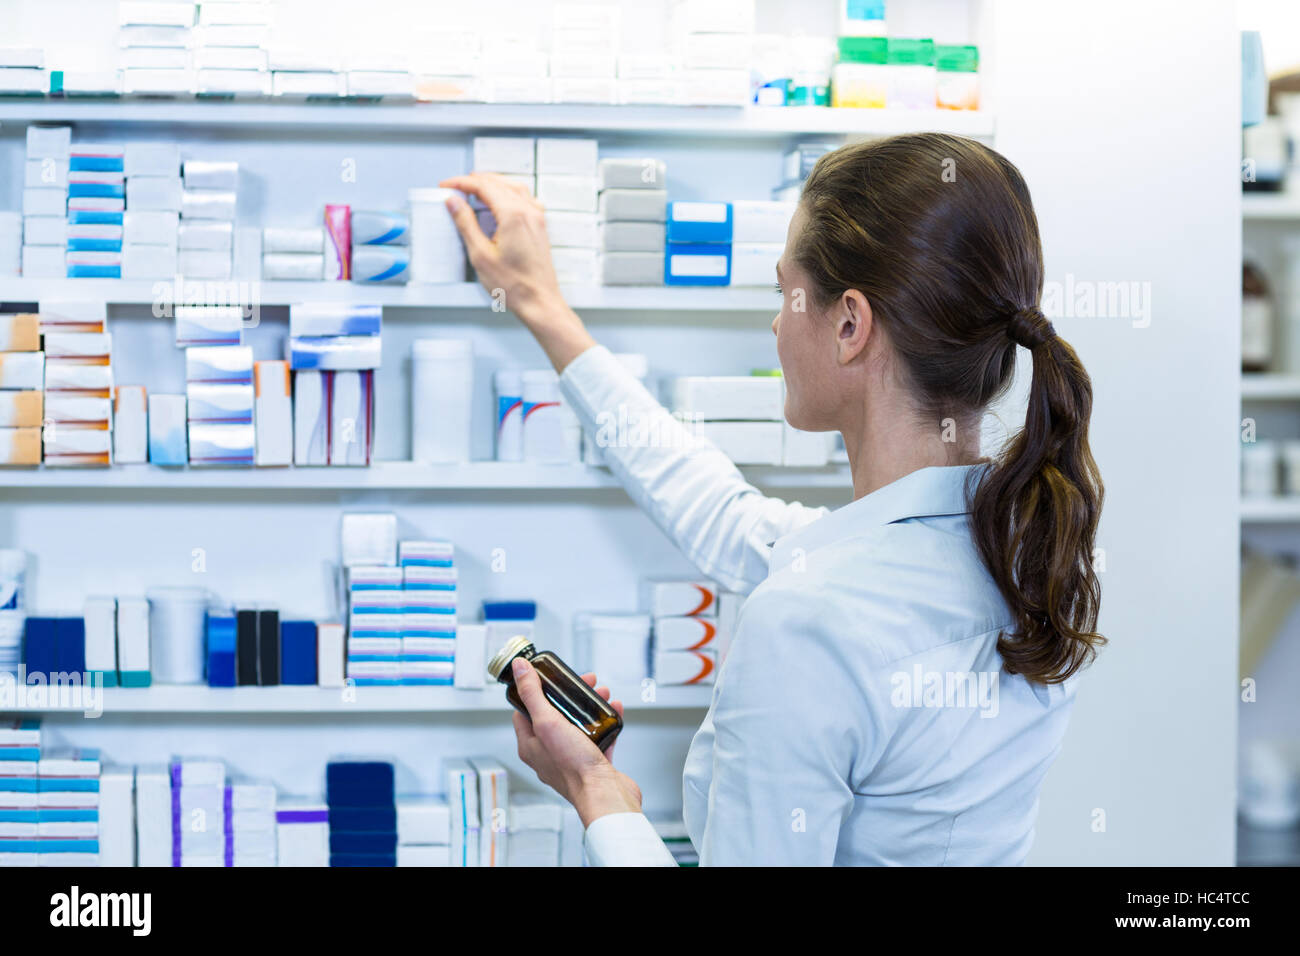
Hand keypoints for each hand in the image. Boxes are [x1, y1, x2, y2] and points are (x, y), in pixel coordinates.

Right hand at [440, 172, 595, 371]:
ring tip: (474, 188)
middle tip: (455, 187)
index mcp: (513, 215)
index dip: (461, 183)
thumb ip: (465, 224)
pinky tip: (502, 199)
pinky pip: (525, 197)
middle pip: (498, 182)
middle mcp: (528, 212)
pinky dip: (509, 191)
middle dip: (474, 181)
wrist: (539, 302)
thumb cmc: (515, 285)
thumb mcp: (480, 255)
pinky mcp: (540, 226)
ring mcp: (537, 218)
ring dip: (492, 183)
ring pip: (513, 186)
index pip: (483, 186)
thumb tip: (454, 203)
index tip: (447, 185)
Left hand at [509, 657, 643, 827]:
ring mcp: (571, 759)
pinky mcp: (593, 764)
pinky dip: (606, 722)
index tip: (547, 678)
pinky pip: (599, 737)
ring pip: (579, 725)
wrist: (604, 795)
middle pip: (555, 715)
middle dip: (570, 696)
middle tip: (583, 681)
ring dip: (590, 706)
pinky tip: (614, 710)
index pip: (524, 712)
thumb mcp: (548, 722)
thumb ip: (533, 694)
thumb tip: (519, 669)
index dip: (535, 692)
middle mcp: (549, 754)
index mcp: (531, 746)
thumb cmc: (573, 767)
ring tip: (602, 692)